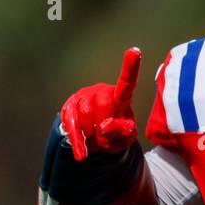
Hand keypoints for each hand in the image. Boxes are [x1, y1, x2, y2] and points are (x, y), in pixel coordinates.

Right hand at [60, 47, 142, 161]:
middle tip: (105, 141)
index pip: (127, 83)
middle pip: (102, 106)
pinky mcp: (68, 107)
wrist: (97, 141)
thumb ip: (122, 132)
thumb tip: (106, 125)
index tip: (135, 51)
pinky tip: (82, 153)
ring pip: (85, 117)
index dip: (130, 68)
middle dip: (104, 128)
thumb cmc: (117, 136)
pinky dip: (77, 142)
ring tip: (96, 143)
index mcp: (120, 97)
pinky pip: (70, 124)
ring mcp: (83, 98)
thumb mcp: (125, 137)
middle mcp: (101, 92)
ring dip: (91, 136)